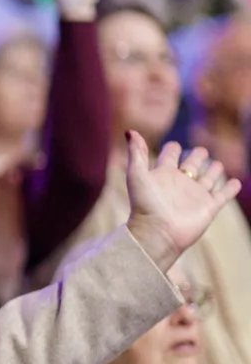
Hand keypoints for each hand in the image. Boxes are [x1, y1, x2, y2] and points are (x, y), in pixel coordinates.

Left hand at [124, 132, 241, 273]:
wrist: (157, 232)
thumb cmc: (144, 204)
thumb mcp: (137, 174)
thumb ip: (136, 152)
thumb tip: (130, 131)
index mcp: (162, 175)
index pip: (169, 157)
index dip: (171, 150)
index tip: (173, 145)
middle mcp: (180, 184)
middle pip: (191, 166)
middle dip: (196, 158)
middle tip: (200, 150)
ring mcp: (195, 196)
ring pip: (208, 179)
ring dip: (213, 171)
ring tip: (217, 164)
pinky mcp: (209, 207)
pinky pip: (223, 195)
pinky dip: (230, 189)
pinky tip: (235, 182)